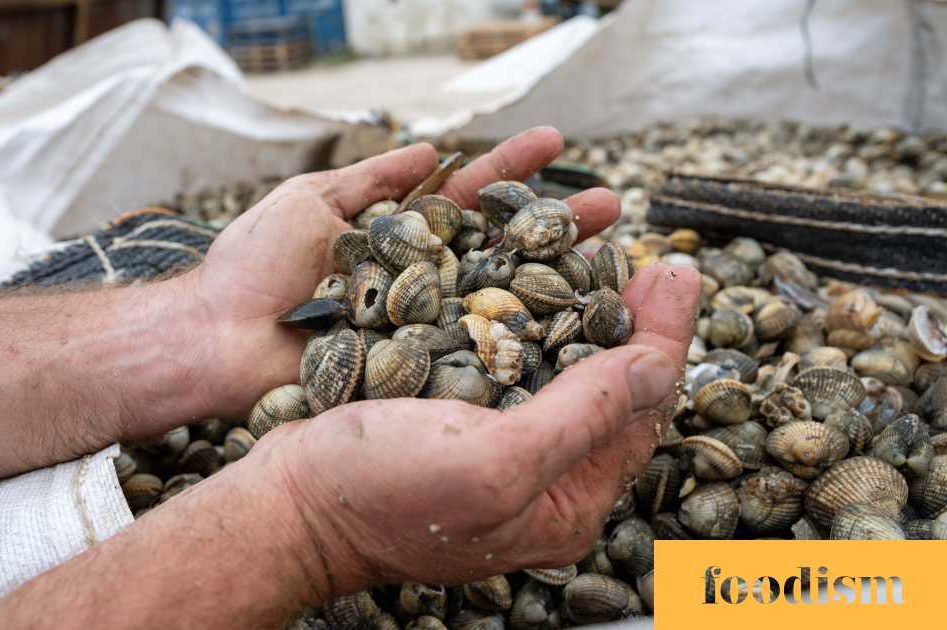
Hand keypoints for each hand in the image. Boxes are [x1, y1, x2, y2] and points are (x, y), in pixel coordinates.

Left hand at [189, 127, 620, 418]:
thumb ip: (375, 180)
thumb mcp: (314, 201)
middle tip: (614, 205)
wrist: (216, 338)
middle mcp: (422, 282)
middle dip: (556, 224)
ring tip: (615, 254)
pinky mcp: (416, 372)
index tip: (555, 141)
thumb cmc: (254, 265)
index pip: (468, 197)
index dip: (511, 170)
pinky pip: (473, 354)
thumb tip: (430, 149)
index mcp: (400, 237)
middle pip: (501, 247)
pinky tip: (570, 326)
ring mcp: (422, 328)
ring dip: (557, 277)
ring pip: (501, 299)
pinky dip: (520, 341)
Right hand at [252, 264, 698, 593]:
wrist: (285, 501)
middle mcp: (540, 477)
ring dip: (583, 309)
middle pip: (608, 390)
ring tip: (603, 255)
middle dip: (632, 321)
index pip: (640, 411)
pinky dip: (527, 317)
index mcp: (564, 502)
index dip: (663, 336)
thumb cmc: (379, 492)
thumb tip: (659, 363)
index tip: (677, 269)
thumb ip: (583, 415)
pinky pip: (509, 363)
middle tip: (651, 260)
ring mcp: (497, 448)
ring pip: (560, 369)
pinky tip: (531, 280)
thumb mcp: (494, 462)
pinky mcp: (457, 421)